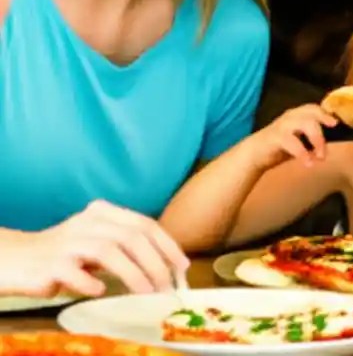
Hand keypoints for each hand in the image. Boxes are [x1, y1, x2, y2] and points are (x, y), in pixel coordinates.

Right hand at [0, 200, 189, 297]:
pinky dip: (90, 282)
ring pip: (109, 251)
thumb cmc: (66, 254)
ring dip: (134, 274)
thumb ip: (128, 248)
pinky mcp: (50, 263)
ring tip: (146, 292)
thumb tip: (167, 269)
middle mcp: (88, 221)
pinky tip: (99, 291)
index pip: (144, 224)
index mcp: (104, 212)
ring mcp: (68, 241)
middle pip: (132, 237)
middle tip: (166, 287)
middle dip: (155, 264)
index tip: (181, 267)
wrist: (18, 259)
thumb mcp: (100, 243)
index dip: (167, 245)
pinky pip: (75, 272)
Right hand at [247, 104, 336, 169]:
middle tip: (334, 131)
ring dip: (317, 140)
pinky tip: (308, 163)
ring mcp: (283, 125)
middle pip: (312, 112)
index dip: (327, 113)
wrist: (253, 154)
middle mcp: (291, 116)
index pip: (315, 108)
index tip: (338, 122)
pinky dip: (302, 153)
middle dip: (325, 123)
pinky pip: (292, 142)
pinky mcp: (275, 136)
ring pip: (306, 124)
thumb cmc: (281, 146)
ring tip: (321, 157)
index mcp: (298, 115)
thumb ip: (315, 138)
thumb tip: (337, 140)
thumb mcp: (300, 140)